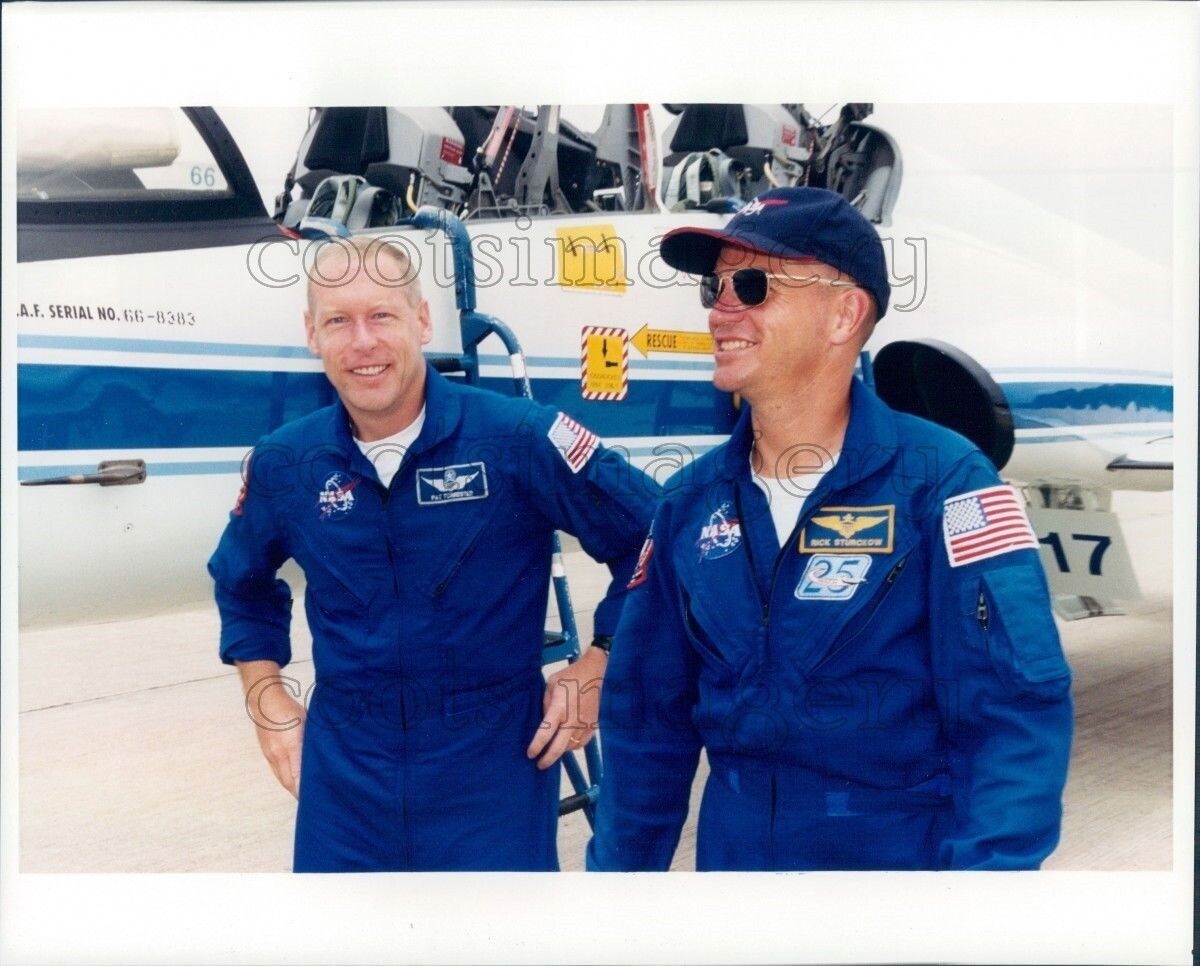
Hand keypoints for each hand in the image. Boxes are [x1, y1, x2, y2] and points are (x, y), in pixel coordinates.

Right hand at [242, 669, 305, 798]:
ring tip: (304, 797)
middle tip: (312, 803)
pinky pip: (277, 772)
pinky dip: (285, 780)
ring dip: (292, 788)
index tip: (314, 799)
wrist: (264, 701)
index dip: (305, 789)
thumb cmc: (288, 709)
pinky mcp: (267, 754)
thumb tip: (323, 752)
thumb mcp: (306, 722)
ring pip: (282, 778)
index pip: (298, 774)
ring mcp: (270, 755)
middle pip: (288, 781)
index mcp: (290, 746)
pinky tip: (293, 783)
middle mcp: (278, 754)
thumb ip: (312, 740)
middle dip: (299, 793)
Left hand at [526, 646, 606, 769]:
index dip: (536, 746)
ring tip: (553, 750)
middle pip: (559, 747)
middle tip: (540, 765)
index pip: (545, 733)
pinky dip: (573, 746)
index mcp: (559, 708)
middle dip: (548, 759)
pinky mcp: (593, 724)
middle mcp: (573, 719)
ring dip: (561, 751)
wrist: (594, 672)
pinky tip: (567, 742)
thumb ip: (546, 704)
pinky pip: (582, 743)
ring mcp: (585, 723)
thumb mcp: (551, 685)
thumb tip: (545, 721)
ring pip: (571, 747)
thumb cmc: (570, 676)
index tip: (530, 754)